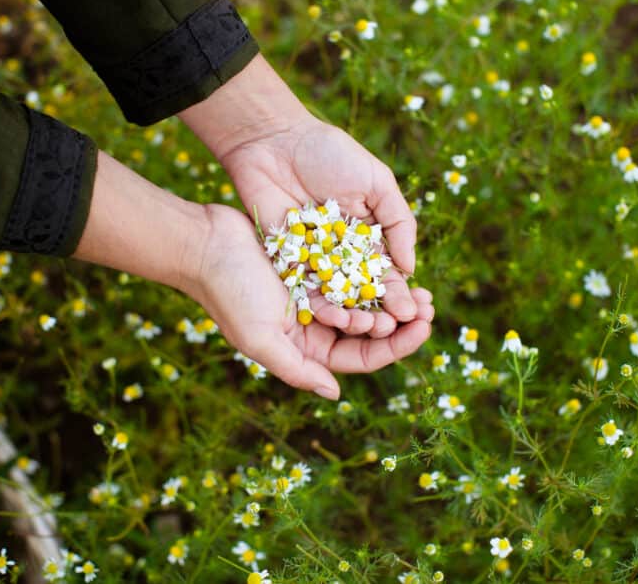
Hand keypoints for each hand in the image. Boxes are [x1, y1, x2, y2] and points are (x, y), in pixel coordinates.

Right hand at [184, 205, 432, 399]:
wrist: (206, 244)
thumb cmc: (228, 292)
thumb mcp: (261, 338)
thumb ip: (297, 369)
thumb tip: (336, 394)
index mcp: (303, 350)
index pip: (361, 358)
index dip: (397, 348)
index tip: (424, 328)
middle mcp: (312, 328)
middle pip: (369, 334)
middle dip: (403, 323)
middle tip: (431, 304)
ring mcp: (314, 296)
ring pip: (365, 303)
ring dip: (394, 297)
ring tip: (421, 287)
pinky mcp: (313, 266)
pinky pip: (353, 274)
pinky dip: (375, 272)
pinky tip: (396, 264)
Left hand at [221, 117, 421, 336]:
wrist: (275, 142)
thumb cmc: (330, 154)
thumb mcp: (377, 182)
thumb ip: (398, 223)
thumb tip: (411, 267)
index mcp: (368, 236)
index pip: (389, 273)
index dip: (403, 294)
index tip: (418, 312)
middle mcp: (343, 253)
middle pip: (366, 291)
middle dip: (384, 311)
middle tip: (400, 329)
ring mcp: (315, 259)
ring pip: (338, 297)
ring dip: (355, 315)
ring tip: (372, 330)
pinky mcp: (287, 261)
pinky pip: (306, 288)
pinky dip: (321, 305)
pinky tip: (338, 320)